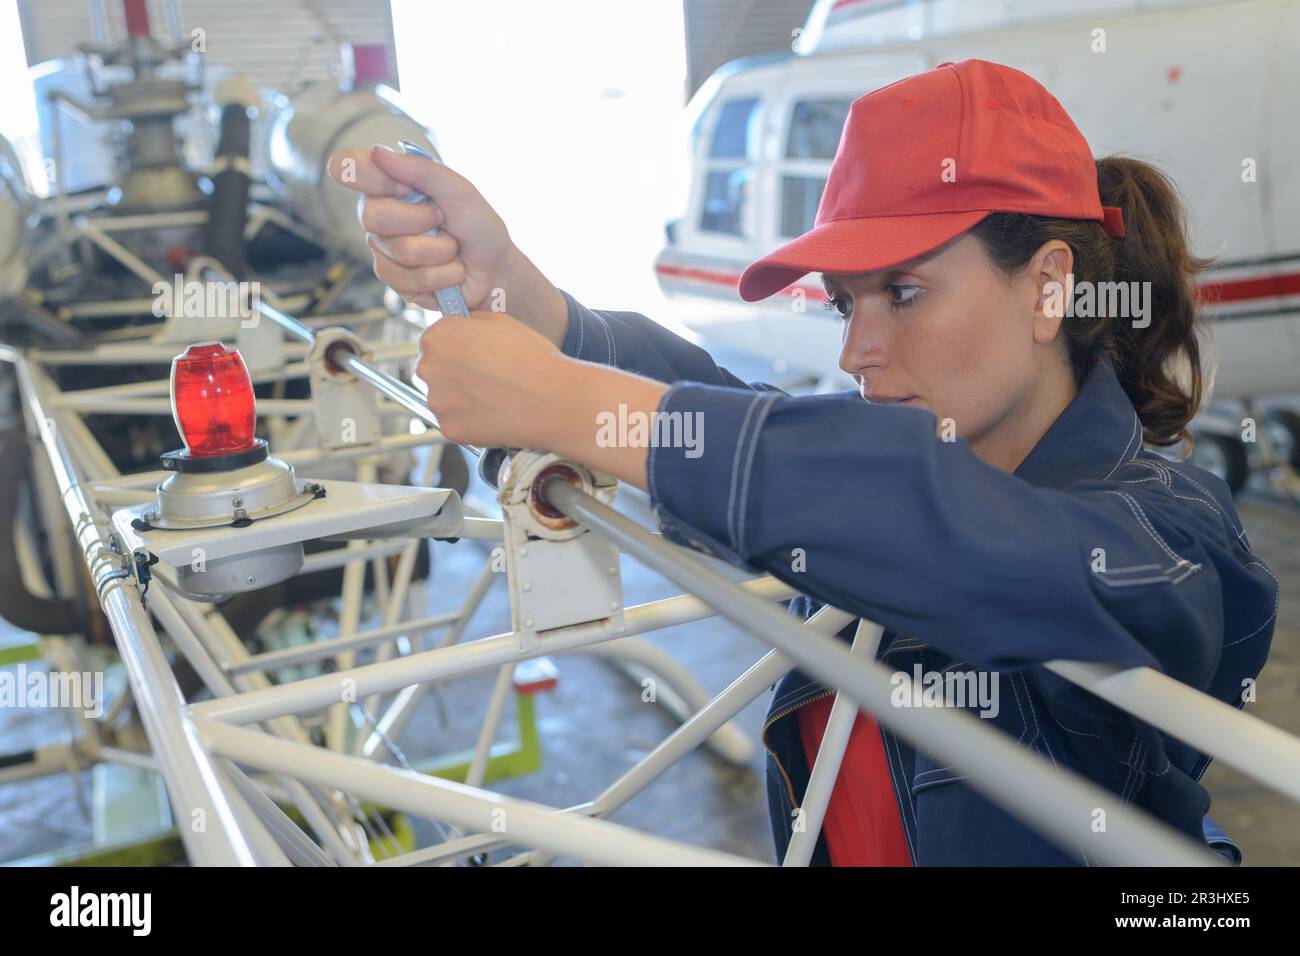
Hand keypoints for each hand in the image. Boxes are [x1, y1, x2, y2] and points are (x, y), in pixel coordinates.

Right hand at [326, 146, 567, 344]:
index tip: (374, 178)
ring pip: (401, 250)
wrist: (496, 271)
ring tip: (452, 250)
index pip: (352, 169)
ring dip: (441, 252)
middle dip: (422, 220)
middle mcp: (380, 216)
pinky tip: (449, 271)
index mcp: (390, 185)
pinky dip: (443, 275)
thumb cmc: (478, 227)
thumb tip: (377, 152)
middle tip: (442, 221)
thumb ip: (422, 170)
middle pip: (373, 215)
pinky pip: (411, 279)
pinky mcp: (395, 282)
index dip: (361, 174)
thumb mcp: (459, 191)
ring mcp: (384, 250)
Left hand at [416, 309, 666, 491]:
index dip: (458, 347)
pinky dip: (470, 419)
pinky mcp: (450, 428)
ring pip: (444, 398)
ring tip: (494, 397)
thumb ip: (471, 325)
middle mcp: (429, 368)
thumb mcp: (500, 322)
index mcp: (437, 337)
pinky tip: (494, 412)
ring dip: (461, 397)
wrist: (550, 399)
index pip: (436, 340)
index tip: (474, 355)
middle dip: (455, 373)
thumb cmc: (531, 358)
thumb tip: (466, 330)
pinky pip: (456, 421)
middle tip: (486, 378)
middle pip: (436, 369)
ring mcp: (438, 401)